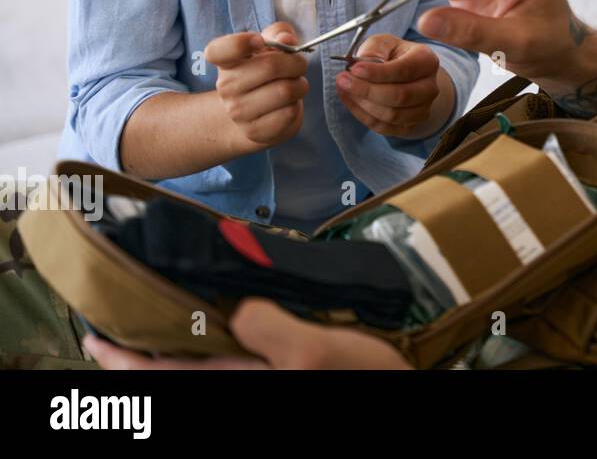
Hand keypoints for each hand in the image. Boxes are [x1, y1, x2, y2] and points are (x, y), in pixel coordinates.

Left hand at [83, 297, 412, 369]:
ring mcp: (257, 385)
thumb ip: (271, 330)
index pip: (157, 380)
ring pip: (197, 377)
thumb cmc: (364, 380)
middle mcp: (238, 390)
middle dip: (139, 358)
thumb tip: (237, 307)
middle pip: (172, 380)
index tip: (92, 337)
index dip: (120, 360)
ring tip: (155, 332)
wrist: (403, 387)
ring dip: (169, 360)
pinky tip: (214, 337)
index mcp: (238, 387)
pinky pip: (225, 371)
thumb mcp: (318, 353)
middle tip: (112, 332)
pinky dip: (205, 356)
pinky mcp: (278, 379)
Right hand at [205, 21, 308, 148]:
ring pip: (285, 91)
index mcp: (226, 62)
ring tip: (294, 86)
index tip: (259, 40)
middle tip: (299, 66)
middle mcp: (226, 87)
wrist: (256, 115)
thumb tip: (287, 39)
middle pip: (271, 66)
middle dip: (296, 63)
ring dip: (300, 85)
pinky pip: (289, 113)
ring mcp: (238, 112)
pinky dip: (296, 106)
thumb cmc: (265, 74)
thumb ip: (279, 33)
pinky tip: (288, 105)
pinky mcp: (254, 131)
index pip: (218, 51)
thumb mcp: (270, 46)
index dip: (240, 43)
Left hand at [336, 34, 441, 137]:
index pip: (404, 70)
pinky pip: (384, 127)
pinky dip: (363, 116)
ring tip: (345, 89)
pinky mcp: (410, 125)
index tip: (354, 69)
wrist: (406, 75)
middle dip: (366, 90)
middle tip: (342, 80)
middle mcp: (430, 87)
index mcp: (426, 61)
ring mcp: (423, 109)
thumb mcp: (384, 43)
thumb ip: (373, 49)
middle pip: (400, 96)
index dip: (378, 72)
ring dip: (363, 104)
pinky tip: (350, 100)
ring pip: (392, 115)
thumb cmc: (393, 55)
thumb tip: (362, 63)